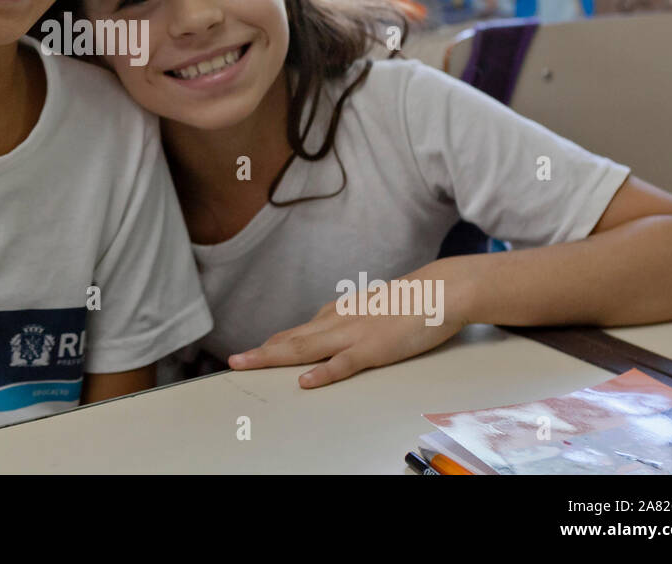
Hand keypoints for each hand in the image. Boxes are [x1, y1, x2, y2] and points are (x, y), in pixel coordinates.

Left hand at [228, 266, 467, 387]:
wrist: (438, 290)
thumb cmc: (407, 302)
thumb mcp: (369, 309)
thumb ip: (348, 320)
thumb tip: (328, 329)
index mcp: (337, 315)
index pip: (297, 332)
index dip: (271, 344)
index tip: (250, 353)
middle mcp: (338, 322)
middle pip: (292, 340)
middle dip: (260, 352)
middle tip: (233, 361)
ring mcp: (353, 335)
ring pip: (306, 349)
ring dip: (273, 357)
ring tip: (248, 365)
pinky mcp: (374, 348)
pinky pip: (344, 364)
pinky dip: (323, 373)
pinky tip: (305, 381)